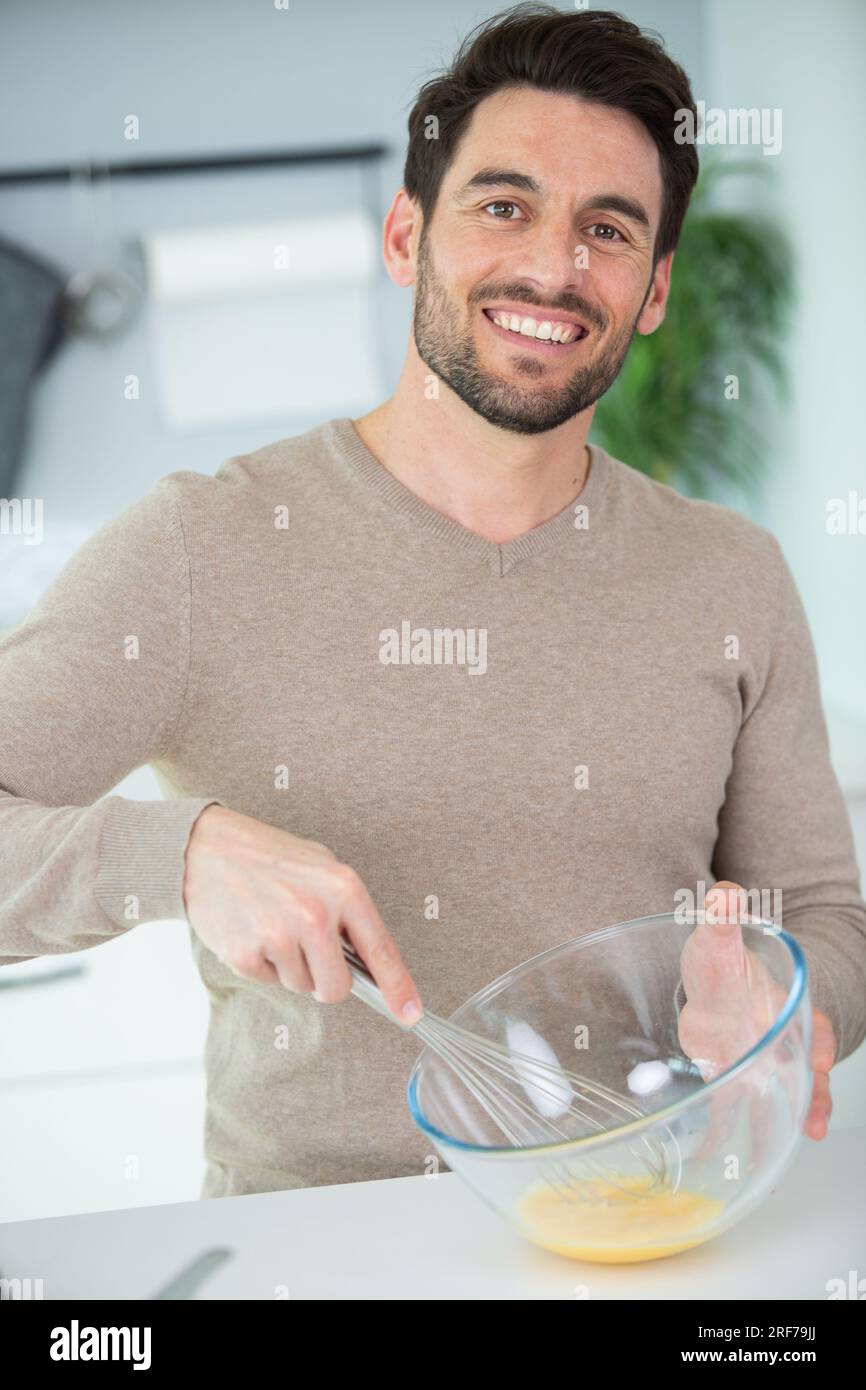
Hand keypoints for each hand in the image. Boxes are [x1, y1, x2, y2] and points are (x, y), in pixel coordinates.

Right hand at [182, 804, 422, 1024]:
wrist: (206, 848)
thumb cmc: (270, 857)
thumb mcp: (321, 867)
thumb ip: (347, 911)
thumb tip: (369, 963)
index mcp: (344, 888)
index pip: (381, 951)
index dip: (398, 988)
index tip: (410, 1014)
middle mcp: (315, 914)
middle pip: (337, 988)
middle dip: (326, 983)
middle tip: (309, 956)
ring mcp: (279, 936)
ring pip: (300, 985)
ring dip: (290, 966)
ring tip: (272, 925)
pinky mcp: (245, 954)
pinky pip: (268, 981)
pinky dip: (262, 964)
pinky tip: (251, 930)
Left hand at [677, 881, 835, 1140]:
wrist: (706, 983)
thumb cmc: (721, 960)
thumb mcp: (719, 936)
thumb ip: (722, 916)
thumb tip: (725, 892)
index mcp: (782, 1004)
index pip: (813, 1025)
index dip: (819, 1041)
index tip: (820, 1058)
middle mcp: (776, 1039)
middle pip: (805, 1072)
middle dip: (813, 1096)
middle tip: (813, 1123)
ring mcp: (755, 1063)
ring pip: (777, 1098)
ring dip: (779, 1123)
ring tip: (775, 1154)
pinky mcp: (728, 1080)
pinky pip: (736, 1112)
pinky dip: (730, 1134)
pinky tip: (718, 1156)